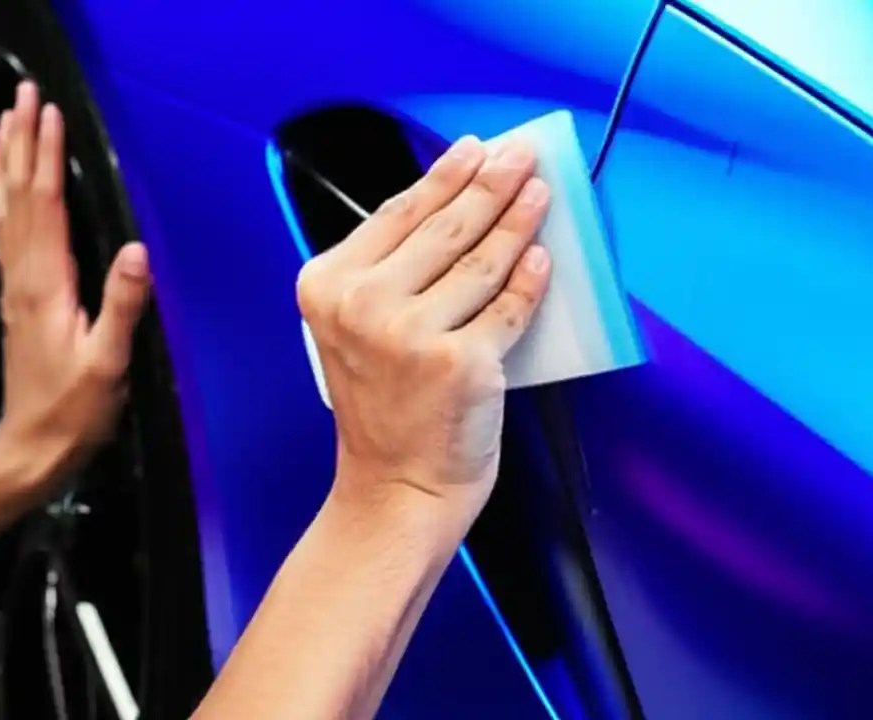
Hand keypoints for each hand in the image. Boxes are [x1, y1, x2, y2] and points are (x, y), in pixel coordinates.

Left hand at [0, 82, 151, 498]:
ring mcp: (16, 286)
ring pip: (6, 208)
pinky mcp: (19, 299)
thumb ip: (122, 304)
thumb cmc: (73, 411)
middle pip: (18, 194)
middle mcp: (24, 277)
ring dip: (7, 162)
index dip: (47, 155)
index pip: (45, 204)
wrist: (32, 446)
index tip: (50, 113)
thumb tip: (137, 250)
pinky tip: (7, 190)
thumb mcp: (109, 362)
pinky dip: (5, 199)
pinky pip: (6, 233)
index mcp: (48, 284)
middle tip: (24, 97)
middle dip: (21, 142)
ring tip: (9, 125)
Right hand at [296, 136, 551, 528]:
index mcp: (329, 287)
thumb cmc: (385, 410)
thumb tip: (458, 208)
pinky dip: (530, 282)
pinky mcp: (461, 362)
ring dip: (518, 221)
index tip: (476, 149)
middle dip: (491, 183)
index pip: (398, 214)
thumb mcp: (357, 331)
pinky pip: (509, 309)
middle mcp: (364, 304)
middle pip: (445, 228)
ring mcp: (412, 334)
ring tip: (540, 194)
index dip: (444, 176)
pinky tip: (543, 258)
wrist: (396, 488)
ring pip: (482, 262)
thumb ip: (390, 274)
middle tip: (521, 156)